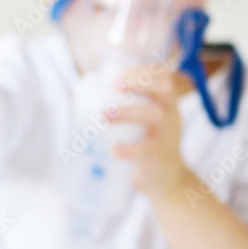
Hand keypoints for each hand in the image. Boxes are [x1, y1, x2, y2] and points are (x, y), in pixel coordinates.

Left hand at [104, 64, 190, 197]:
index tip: (117, 75)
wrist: (168, 178)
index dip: (143, 70)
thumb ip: (119, 107)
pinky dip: (130, 149)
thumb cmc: (147, 142)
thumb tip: (76, 98)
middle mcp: (171, 113)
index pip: (163, 76)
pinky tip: (113, 149)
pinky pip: (147, 150)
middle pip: (165, 89)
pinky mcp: (160, 155)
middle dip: (139, 81)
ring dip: (129, 112)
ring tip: (105, 114)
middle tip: (114, 85)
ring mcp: (167, 134)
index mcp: (166, 102)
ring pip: (155, 115)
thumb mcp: (142, 122)